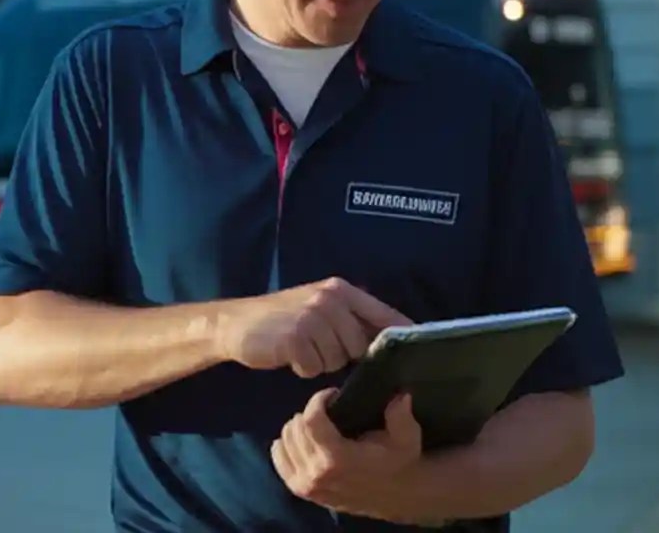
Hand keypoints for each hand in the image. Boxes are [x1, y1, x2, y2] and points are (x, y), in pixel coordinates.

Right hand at [218, 277, 411, 376]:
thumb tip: (391, 343)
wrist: (235, 323)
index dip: (404, 337)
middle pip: (360, 345)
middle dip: (342, 354)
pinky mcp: (295, 337)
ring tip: (301, 349)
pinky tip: (289, 356)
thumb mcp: (318, 307)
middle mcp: (330, 299)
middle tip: (318, 347)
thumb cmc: (282, 319)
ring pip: (337, 359)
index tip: (422, 355)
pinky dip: (303, 368)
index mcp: (341, 290)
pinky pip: (314, 368)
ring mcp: (312, 317)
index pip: (385, 316)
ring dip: (320, 362)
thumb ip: (351, 319)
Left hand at [272, 389, 427, 522]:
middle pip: (295, 427)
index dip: (318, 400)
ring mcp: (305, 483)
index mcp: (338, 460)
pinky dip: (286, 444)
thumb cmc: (399, 463)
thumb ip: (401, 416)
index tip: (332, 394)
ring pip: (284, 439)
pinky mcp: (299, 489)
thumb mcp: (406, 439)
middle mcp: (316, 473)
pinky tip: (302, 439)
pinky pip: (278, 457)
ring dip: (298, 426)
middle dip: (310, 412)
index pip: (311, 420)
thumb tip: (399, 395)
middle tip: (327, 410)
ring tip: (317, 424)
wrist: (397, 496)